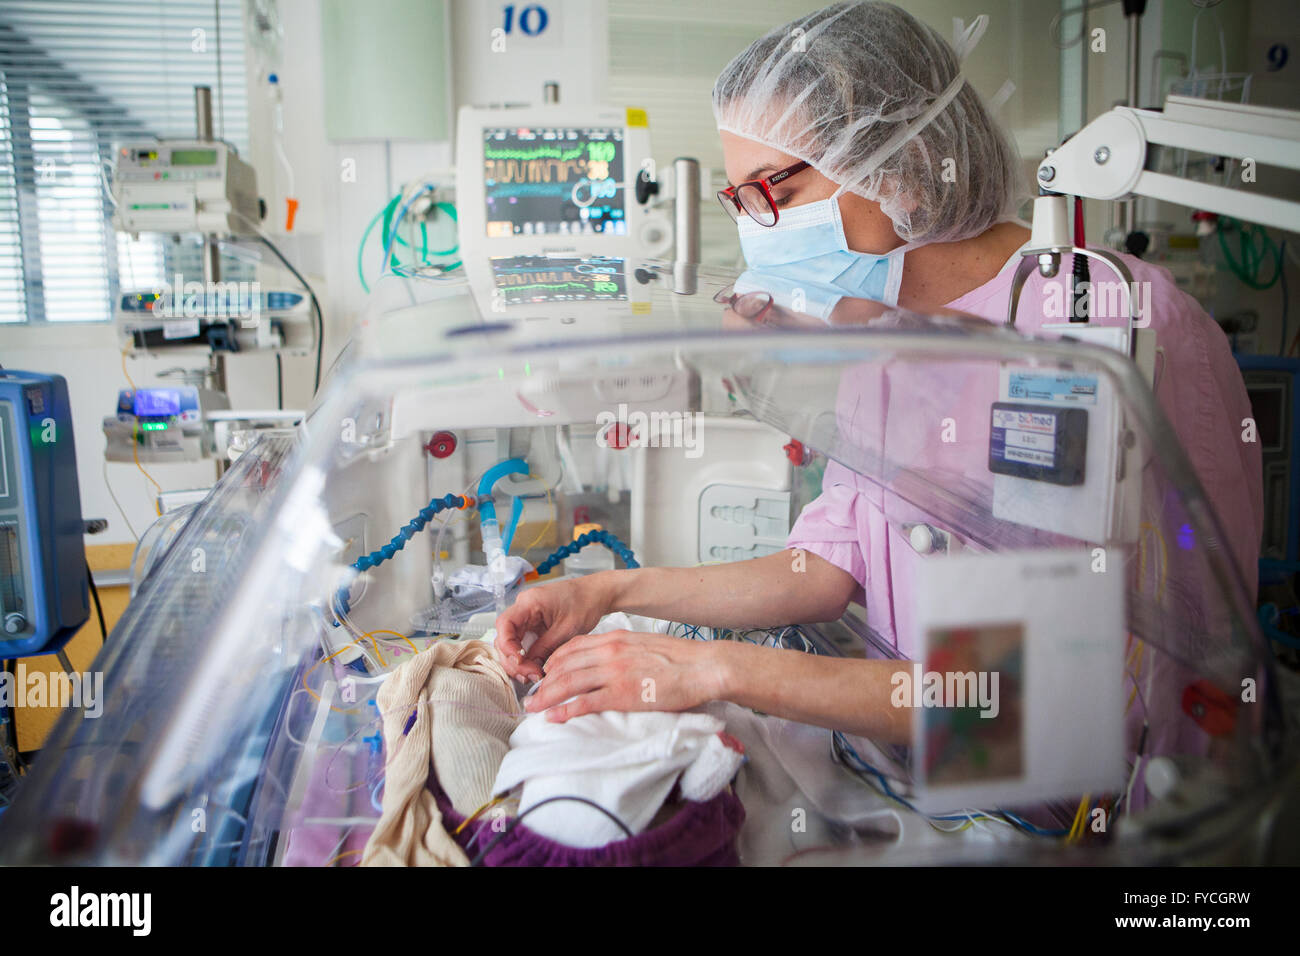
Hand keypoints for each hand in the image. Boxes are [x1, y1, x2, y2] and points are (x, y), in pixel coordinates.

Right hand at [493, 573, 614, 681]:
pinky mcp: (532, 626)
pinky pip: (522, 643)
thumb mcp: (566, 629)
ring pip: (511, 643)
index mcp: (529, 602)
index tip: (519, 662)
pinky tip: (534, 670)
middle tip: (529, 675)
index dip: (507, 646)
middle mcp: (523, 608)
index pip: (505, 624)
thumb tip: (529, 667)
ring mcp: (526, 617)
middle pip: (504, 637)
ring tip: (533, 676)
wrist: (596, 594)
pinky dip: (526, 658)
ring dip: (518, 662)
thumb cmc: (585, 603)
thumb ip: (545, 648)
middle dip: (513, 660)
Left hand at [523, 630, 727, 721]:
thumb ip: (624, 650)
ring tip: (533, 708)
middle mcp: (608, 653)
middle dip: (544, 682)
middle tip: (532, 696)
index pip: (573, 647)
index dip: (554, 661)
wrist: (701, 666)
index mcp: (614, 639)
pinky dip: (566, 711)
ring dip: (547, 697)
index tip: (545, 673)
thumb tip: (611, 662)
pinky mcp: (621, 695)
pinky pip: (585, 703)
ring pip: (569, 684)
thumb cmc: (679, 658)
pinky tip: (554, 718)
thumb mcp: (644, 645)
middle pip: (565, 666)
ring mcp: (613, 674)